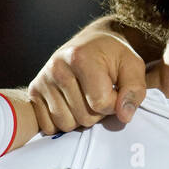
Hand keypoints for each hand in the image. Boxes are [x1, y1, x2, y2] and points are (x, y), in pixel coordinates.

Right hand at [28, 26, 147, 133]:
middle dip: (98, 112)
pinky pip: (48, 126)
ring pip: (66, 124)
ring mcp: (42, 80)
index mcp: (80, 58)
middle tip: (100, 93)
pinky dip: (63, 121)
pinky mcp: (33, 91)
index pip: (101, 103)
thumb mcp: (133, 66)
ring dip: (80, 118)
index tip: (116, 91)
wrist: (92, 42)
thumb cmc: (114, 56)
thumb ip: (134, 91)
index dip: (115, 104)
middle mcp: (57, 67)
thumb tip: (124, 116)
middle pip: (84, 117)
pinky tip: (71, 104)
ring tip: (86, 98)